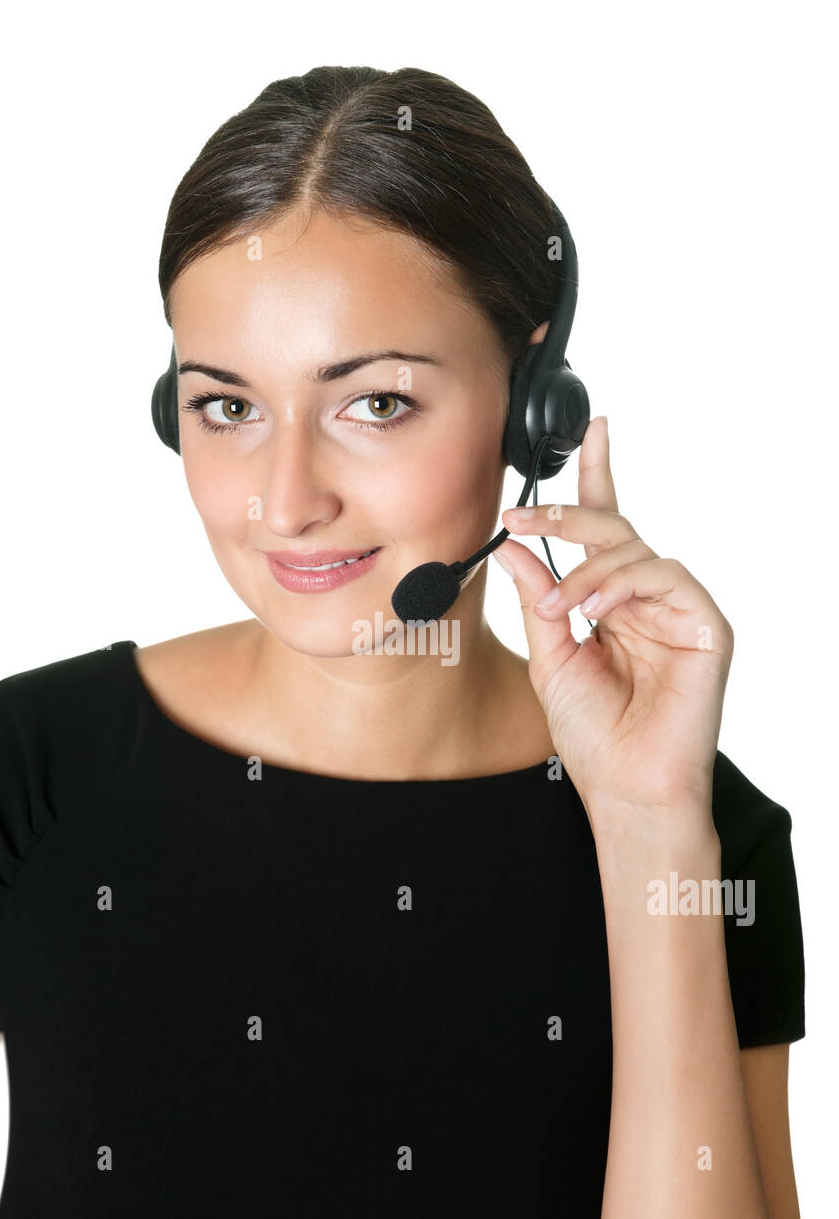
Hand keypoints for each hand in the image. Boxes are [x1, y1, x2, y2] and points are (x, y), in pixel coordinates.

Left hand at [493, 417, 733, 814]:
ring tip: (562, 604)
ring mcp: (679, 610)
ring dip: (586, 568)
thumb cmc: (593, 732)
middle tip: (524, 518)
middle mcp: (648, 599)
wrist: (625, 786)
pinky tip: (597, 609)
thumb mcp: (549, 655)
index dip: (600, 478)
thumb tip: (513, 544)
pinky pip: (666, 575)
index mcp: (613, 602)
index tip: (593, 431)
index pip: (607, 528)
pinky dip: (623, 585)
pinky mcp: (705, 625)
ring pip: (636, 549)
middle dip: (566, 517)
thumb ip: (537, 595)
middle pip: (614, 530)